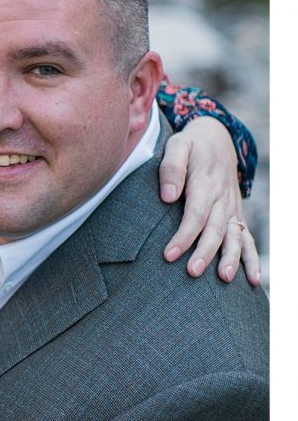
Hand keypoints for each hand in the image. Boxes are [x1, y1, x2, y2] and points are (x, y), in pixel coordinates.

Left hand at [159, 118, 260, 284]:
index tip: (169, 254)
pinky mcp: (236, 216)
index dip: (184, 235)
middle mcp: (222, 199)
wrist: (217, 140)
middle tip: (193, 272)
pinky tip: (253, 281)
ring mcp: (232, 209)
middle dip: (205, 252)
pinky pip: (247, 240)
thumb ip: (171, 167)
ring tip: (224, 278)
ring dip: (231, 258)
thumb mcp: (178, 145)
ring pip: (234, 237)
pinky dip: (251, 260)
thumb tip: (168, 196)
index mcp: (206, 183)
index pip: (196, 213)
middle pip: (215, 229)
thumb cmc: (191, 146)